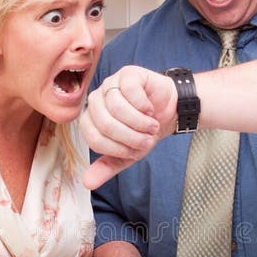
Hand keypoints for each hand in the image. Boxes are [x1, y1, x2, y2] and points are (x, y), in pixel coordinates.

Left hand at [80, 66, 177, 188]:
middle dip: (130, 137)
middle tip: (147, 139)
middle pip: (104, 123)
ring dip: (140, 123)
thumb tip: (87, 183)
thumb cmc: (144, 131)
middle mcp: (96, 100)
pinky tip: (150, 109)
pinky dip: (144, 106)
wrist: (169, 112)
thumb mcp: (126, 154)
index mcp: (90, 119)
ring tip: (151, 126)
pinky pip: (130, 92)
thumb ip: (106, 167)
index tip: (134, 151)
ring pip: (117, 107)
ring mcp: (111, 84)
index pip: (94, 138)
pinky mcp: (127, 74)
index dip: (117, 149)